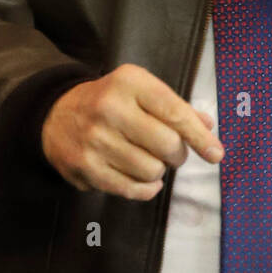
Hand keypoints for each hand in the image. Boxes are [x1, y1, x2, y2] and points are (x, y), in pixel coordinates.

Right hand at [40, 63, 222, 199]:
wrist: (55, 115)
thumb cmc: (110, 101)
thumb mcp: (140, 90)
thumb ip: (175, 107)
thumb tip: (208, 126)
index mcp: (128, 82)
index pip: (175, 112)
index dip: (199, 136)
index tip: (216, 154)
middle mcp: (109, 107)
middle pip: (167, 145)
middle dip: (178, 155)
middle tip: (172, 153)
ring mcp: (95, 139)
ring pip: (151, 170)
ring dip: (158, 171)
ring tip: (148, 159)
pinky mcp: (85, 167)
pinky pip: (131, 189)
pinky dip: (145, 189)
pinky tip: (144, 180)